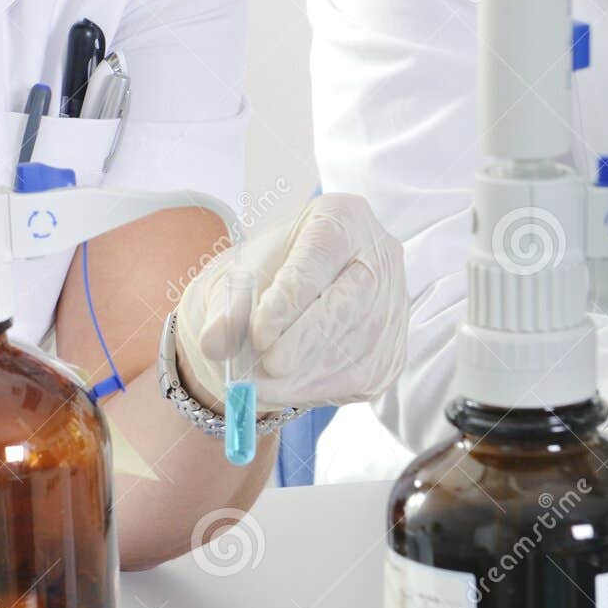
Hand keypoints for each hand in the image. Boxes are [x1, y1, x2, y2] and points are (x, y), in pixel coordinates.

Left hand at [174, 192, 409, 413]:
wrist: (292, 294)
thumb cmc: (267, 274)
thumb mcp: (239, 279)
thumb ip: (226, 308)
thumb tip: (213, 342)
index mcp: (341, 218)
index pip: (319, 257)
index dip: (289, 298)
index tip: (259, 332)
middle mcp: (379, 256)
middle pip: (347, 302)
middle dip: (304, 340)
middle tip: (268, 366)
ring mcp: (394, 304)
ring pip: (356, 347)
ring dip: (307, 374)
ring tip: (263, 385)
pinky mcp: (394, 348)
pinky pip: (363, 375)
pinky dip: (320, 389)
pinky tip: (287, 389)